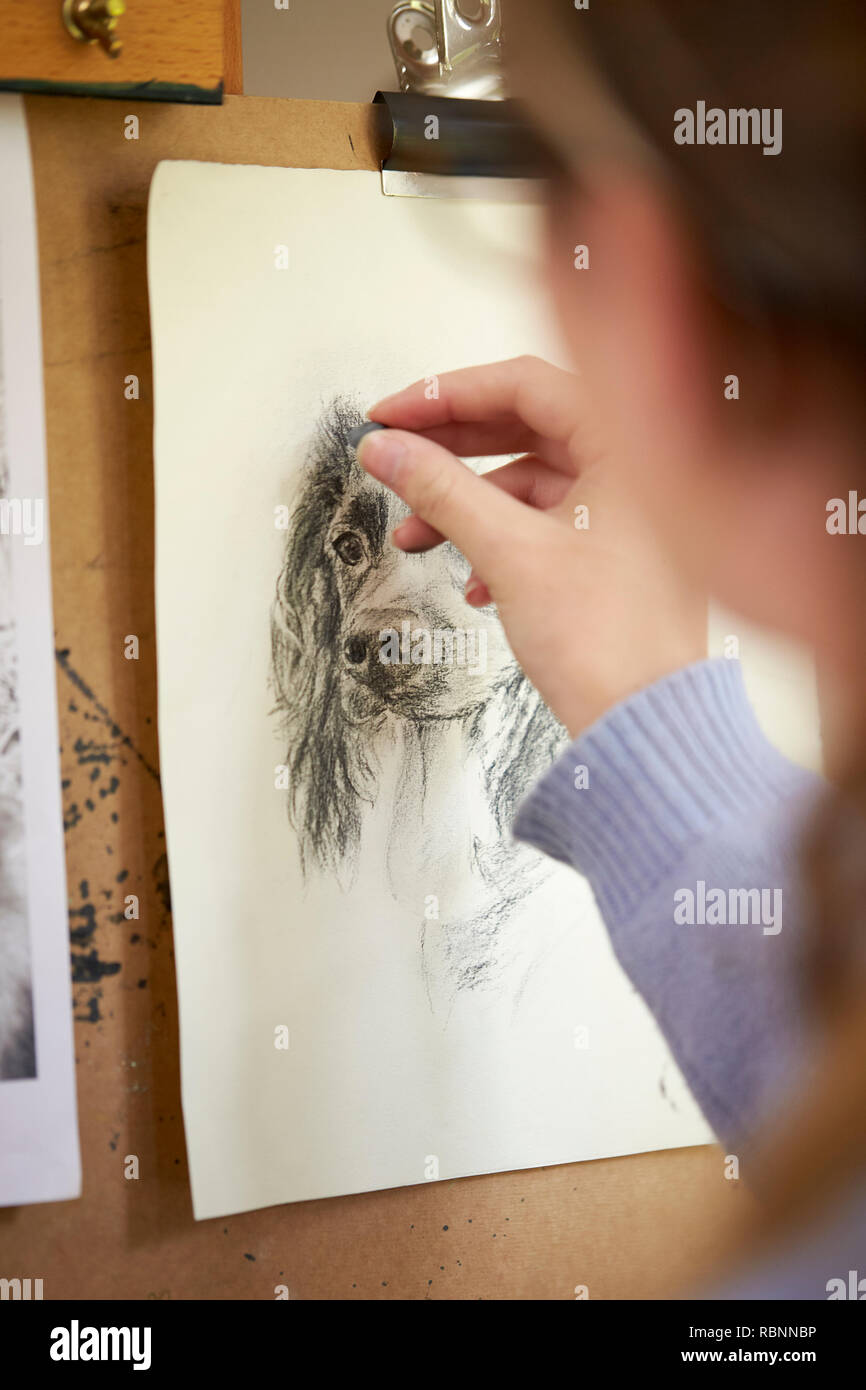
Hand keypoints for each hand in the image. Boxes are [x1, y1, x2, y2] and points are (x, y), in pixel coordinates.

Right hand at [359, 356, 704, 737]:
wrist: (646, 728)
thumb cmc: (609, 642)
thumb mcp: (510, 553)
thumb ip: (441, 490)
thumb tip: (385, 448)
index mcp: (631, 445)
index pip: (527, 385)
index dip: (447, 394)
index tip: (390, 416)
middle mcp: (639, 469)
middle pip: (527, 429)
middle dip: (452, 449)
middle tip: (393, 456)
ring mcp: (631, 513)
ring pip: (532, 483)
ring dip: (467, 506)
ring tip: (413, 537)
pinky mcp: (617, 555)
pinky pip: (547, 525)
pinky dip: (501, 542)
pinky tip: (473, 583)